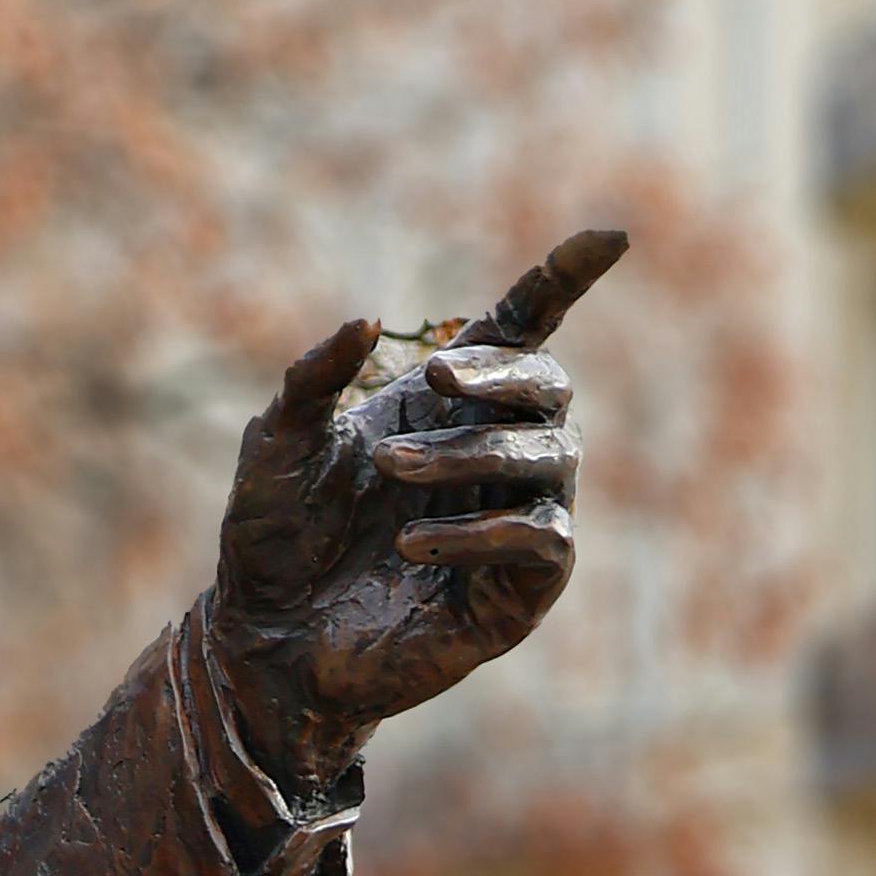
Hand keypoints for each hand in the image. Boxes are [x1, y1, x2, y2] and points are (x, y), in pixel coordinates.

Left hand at [208, 225, 620, 806]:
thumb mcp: (277, 444)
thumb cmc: (276, 539)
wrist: (264, 640)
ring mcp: (516, 521)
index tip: (610, 235)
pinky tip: (414, 543)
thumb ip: (313, 377)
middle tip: (435, 378)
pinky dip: (481, 532)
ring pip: (546, 457)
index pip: (525, 330)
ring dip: (469, 454)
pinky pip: (538, 538)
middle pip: (549, 385)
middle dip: (501, 374)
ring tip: (388, 470)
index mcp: (448, 405)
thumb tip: (368, 320)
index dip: (566, 281)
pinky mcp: (519, 594)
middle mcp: (494, 455)